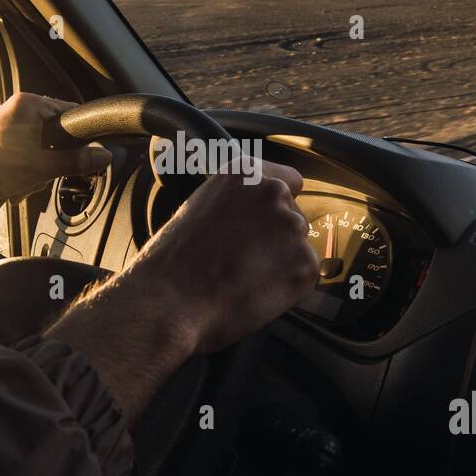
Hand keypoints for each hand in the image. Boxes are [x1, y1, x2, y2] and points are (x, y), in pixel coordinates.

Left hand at [0, 92, 111, 204]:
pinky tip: (13, 185)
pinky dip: (25, 172)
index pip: (72, 114)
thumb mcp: (39, 168)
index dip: (81, 139)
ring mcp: (9, 124)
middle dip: (52, 162)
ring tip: (21, 183)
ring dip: (37, 171)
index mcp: (29, 104)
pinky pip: (27, 154)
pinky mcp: (1, 140)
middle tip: (40, 177)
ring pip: (42, 149)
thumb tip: (103, 156)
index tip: (82, 157)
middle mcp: (19, 109)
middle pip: (58, 135)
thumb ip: (75, 161)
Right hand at [45, 159, 316, 417]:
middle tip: (242, 261)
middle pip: (293, 218)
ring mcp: (293, 228)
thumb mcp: (199, 208)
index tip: (264, 225)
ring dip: (281, 264)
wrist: (169, 302)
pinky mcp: (306, 264)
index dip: (274, 209)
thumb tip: (256, 215)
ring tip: (242, 279)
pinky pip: (304, 277)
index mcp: (246, 173)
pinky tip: (254, 293)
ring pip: (298, 249)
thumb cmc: (173, 263)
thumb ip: (236, 203)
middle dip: (276, 239)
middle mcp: (274, 193)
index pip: (288, 181)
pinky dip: (287, 290)